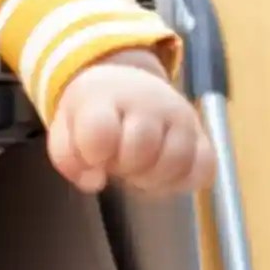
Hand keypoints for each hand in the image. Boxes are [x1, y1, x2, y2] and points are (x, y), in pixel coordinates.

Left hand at [47, 51, 214, 194]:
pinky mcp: (203, 135)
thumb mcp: (66, 128)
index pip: (101, 131)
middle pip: (141, 148)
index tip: (93, 155)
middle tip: (116, 161)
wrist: (128, 86)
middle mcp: (149, 102)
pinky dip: (182, 183)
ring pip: (175, 161)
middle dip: (123, 166)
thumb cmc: (93, 113)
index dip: (93, 155)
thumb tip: (95, 182)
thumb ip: (67, 158)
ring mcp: (181, 117)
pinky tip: (161, 177)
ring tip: (136, 170)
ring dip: (151, 179)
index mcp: (106, 96)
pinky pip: (204, 169)